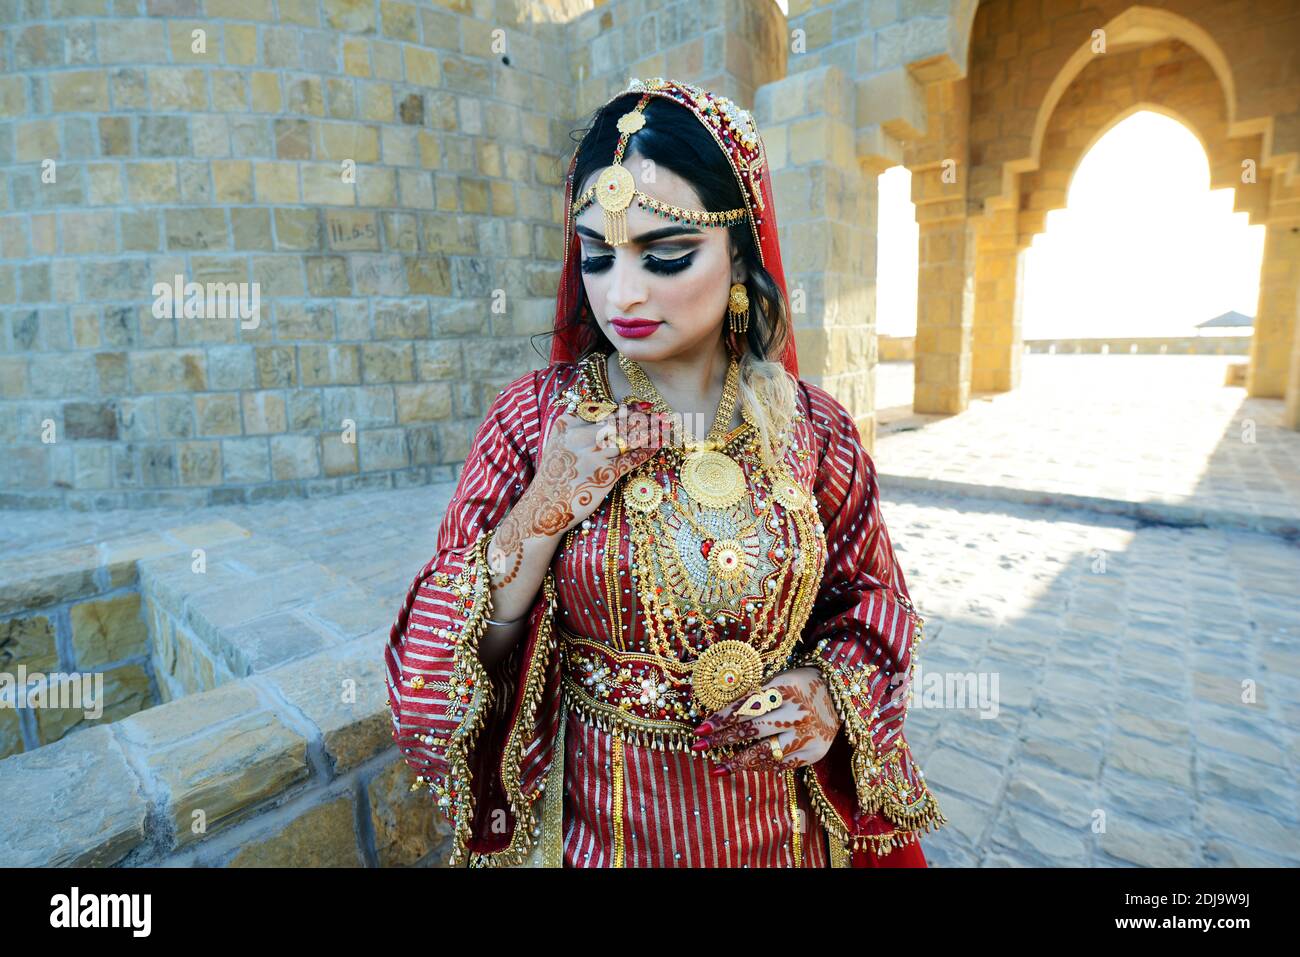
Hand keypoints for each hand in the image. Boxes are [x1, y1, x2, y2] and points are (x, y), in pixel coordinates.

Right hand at [487, 400, 669, 580]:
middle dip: (643, 418)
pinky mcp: (603, 475)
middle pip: (619, 422)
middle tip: (662, 416)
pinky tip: (657, 447)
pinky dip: (646, 451)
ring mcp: (592, 455)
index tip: (645, 407)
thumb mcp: (559, 444)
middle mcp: (579, 436)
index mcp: (567, 424)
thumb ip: (578, 427)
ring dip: (650, 432)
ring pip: (627, 437)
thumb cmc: (555, 476)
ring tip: (665, 428)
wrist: (544, 507)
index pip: (604, 411)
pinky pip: (630, 459)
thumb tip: (610, 414)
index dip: (628, 409)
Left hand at [691, 666, 841, 774]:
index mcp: (785, 688)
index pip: (747, 706)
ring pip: (766, 753)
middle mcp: (796, 712)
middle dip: (723, 739)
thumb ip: (755, 696)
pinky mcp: (815, 753)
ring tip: (717, 768)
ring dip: (738, 761)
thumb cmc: (799, 685)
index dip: (722, 718)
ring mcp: (807, 735)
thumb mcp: (779, 680)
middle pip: (752, 730)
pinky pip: (782, 765)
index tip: (701, 729)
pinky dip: (762, 766)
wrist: (841, 695)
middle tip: (700, 746)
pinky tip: (746, 767)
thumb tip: (719, 716)